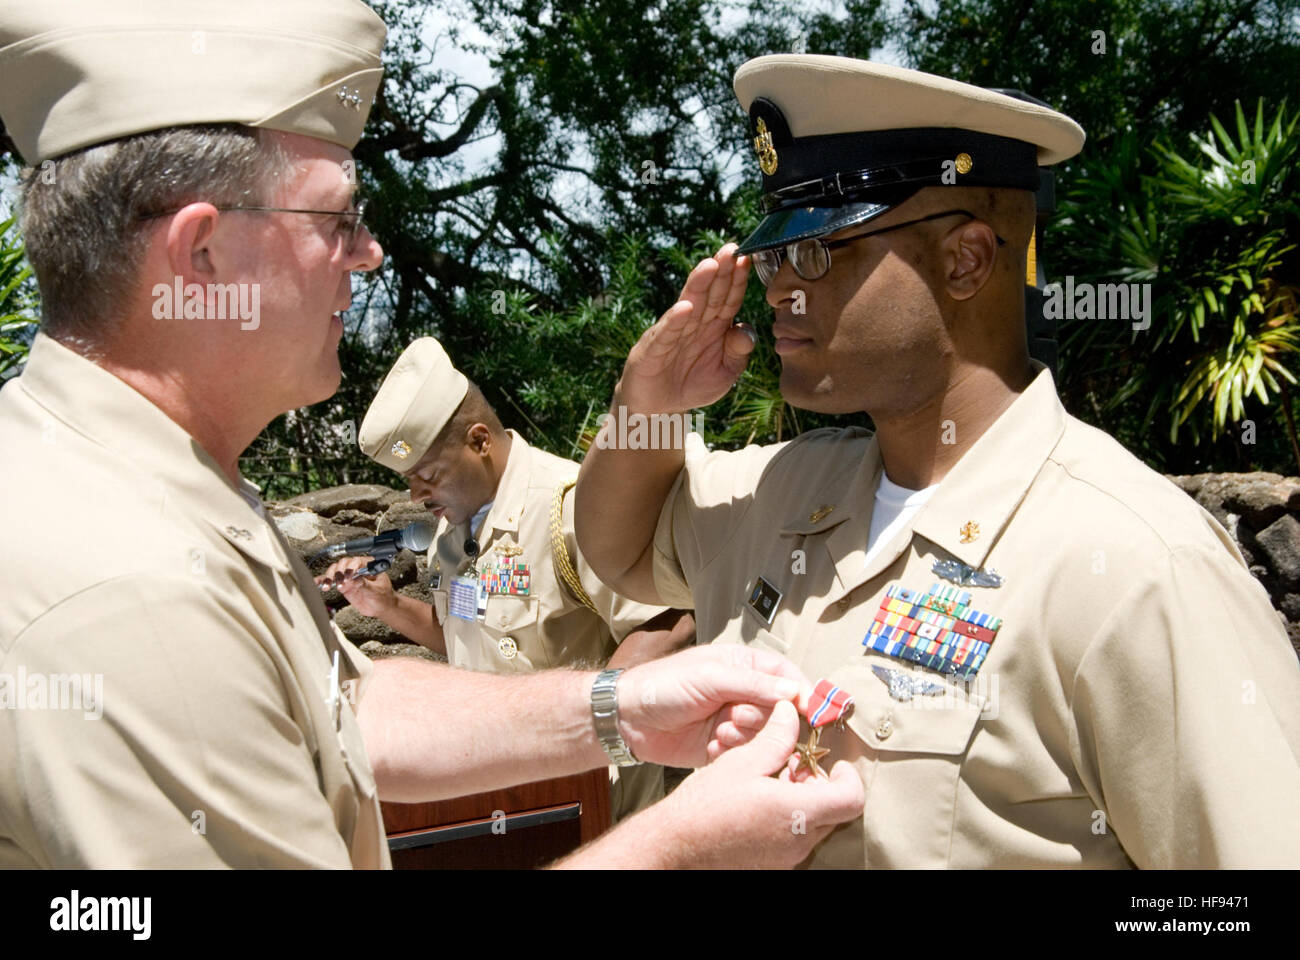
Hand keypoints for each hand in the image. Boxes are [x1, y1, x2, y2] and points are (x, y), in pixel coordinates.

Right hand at [314, 556, 395, 619]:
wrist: (380, 606)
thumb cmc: (383, 596)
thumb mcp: (377, 590)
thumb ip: (366, 584)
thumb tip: (356, 579)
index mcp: (368, 565)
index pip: (356, 561)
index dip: (350, 567)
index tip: (348, 576)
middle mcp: (356, 568)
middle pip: (342, 564)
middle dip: (338, 572)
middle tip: (339, 583)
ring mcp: (348, 576)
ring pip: (335, 571)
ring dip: (329, 577)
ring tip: (327, 586)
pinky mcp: (342, 584)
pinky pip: (331, 580)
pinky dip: (322, 580)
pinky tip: (317, 583)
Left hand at [614, 644, 811, 768]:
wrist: (628, 719)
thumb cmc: (664, 685)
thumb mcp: (710, 676)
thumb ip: (753, 683)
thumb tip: (795, 690)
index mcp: (744, 666)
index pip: (788, 677)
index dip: (803, 694)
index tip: (814, 713)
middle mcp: (744, 693)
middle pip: (780, 712)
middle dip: (760, 718)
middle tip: (733, 717)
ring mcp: (734, 721)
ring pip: (764, 736)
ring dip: (743, 737)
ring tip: (717, 732)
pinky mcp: (724, 747)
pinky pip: (745, 755)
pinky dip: (730, 754)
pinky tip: (709, 747)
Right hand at [616, 243, 753, 413]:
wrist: (658, 408)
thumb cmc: (693, 384)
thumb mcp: (726, 372)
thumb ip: (739, 352)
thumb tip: (746, 330)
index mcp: (714, 326)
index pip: (729, 298)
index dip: (738, 279)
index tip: (748, 258)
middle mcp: (695, 324)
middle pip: (710, 294)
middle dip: (721, 272)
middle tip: (731, 249)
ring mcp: (673, 333)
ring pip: (689, 306)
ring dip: (699, 285)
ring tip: (709, 265)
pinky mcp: (654, 349)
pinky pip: (667, 333)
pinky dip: (675, 320)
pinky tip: (685, 307)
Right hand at [625, 700, 865, 868]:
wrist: (675, 845)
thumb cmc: (704, 806)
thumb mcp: (742, 762)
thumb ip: (776, 737)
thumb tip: (790, 712)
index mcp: (796, 812)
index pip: (851, 798)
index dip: (847, 776)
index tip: (831, 763)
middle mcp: (798, 841)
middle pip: (836, 812)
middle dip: (822, 786)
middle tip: (796, 767)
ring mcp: (786, 858)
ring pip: (816, 826)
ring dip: (805, 801)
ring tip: (774, 782)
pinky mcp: (773, 865)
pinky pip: (796, 839)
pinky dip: (790, 819)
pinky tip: (762, 803)